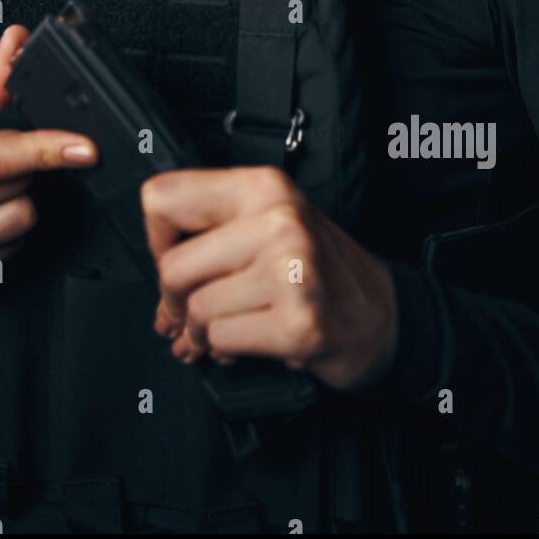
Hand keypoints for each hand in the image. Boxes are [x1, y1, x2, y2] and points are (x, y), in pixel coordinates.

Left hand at [140, 165, 396, 391]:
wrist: (384, 314)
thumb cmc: (320, 269)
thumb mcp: (270, 221)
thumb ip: (213, 228)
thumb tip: (154, 268)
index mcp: (263, 187)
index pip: (164, 197)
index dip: (156, 238)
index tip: (171, 256)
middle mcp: (278, 220)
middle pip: (173, 267)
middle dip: (170, 301)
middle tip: (180, 314)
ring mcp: (290, 271)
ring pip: (196, 308)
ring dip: (196, 333)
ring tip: (212, 333)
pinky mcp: (296, 322)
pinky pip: (222, 340)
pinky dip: (220, 351)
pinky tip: (237, 347)